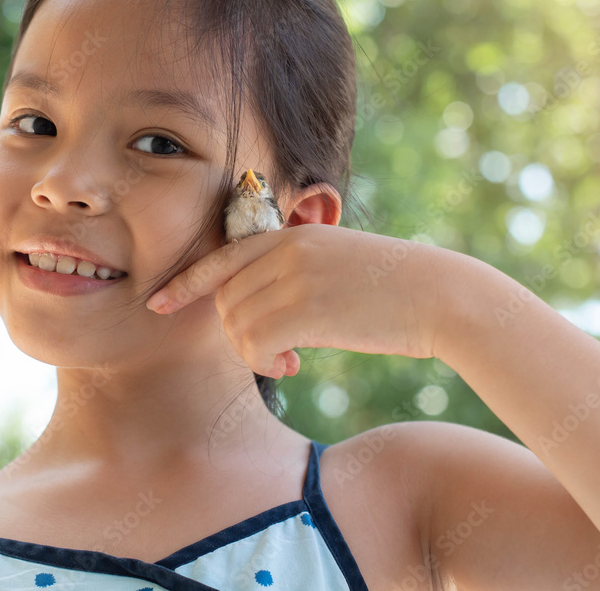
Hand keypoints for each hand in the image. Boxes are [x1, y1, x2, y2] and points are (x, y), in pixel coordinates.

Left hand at [144, 224, 443, 378]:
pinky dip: (266, 363)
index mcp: (294, 234)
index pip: (222, 257)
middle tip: (276, 353)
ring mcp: (297, 276)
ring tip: (288, 359)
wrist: (442, 296)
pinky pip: (257, 344)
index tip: (157, 302)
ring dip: (254, 352)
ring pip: (237, 324)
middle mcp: (288, 249)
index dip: (185, 283)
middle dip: (239, 334)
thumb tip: (258, 310)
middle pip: (226, 300)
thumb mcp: (339, 262)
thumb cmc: (395, 288)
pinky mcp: (309, 309)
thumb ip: (296, 271)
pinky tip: (295, 366)